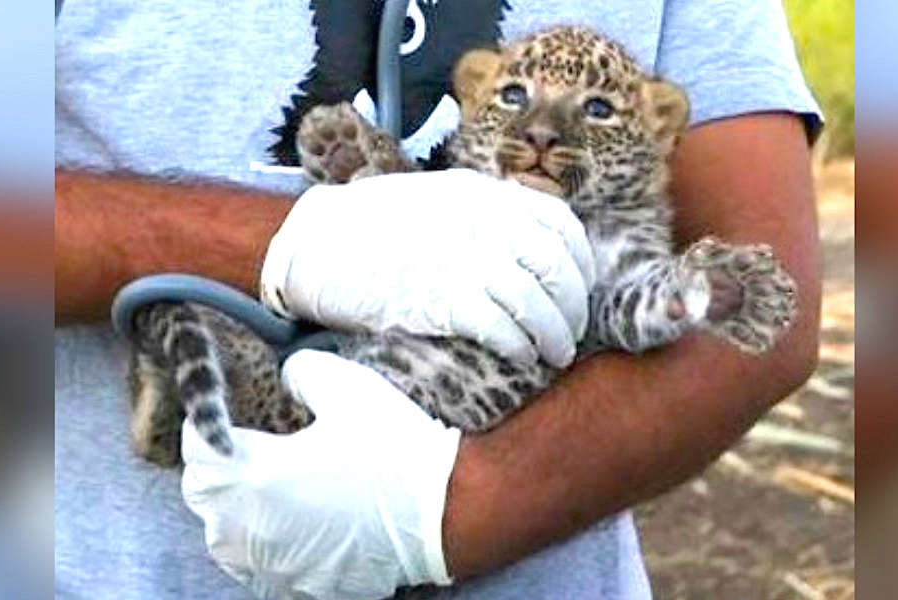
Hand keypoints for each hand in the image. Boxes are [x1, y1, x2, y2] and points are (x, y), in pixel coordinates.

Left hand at [181, 350, 461, 599]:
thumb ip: (298, 371)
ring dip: (233, 510)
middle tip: (246, 446)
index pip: (197, 449)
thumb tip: (284, 379)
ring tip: (262, 487)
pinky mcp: (301, 587)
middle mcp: (251, 532)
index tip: (228, 415)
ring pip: (224, 538)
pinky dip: (264, 545)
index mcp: (252, 478)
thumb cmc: (394, 447)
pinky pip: (260, 567)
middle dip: (216, 467)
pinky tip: (291, 523)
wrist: (447, 509)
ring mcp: (274, 566)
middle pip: (203, 495)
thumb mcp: (345, 384)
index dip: (209, 424)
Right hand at [260, 169, 594, 366]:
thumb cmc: (370, 224)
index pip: (561, 224)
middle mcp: (487, 223)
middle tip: (573, 331)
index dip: (580, 261)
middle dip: (573, 306)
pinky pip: (504, 330)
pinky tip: (520, 357)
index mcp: (486, 194)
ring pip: (537, 305)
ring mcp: (468, 260)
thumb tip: (525, 247)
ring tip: (554, 355)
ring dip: (554, 336)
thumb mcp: (438, 198)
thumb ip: (483, 215)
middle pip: (557, 269)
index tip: (581, 285)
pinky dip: (520, 347)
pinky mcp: (447, 301)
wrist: (316, 244)